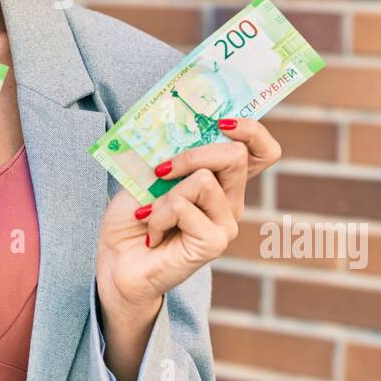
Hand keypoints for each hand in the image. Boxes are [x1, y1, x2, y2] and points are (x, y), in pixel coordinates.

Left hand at [96, 118, 281, 310]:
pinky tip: (153, 234)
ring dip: (164, 194)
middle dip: (192, 154)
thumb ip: (174, 151)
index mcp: (222, 180)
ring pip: (204, 180)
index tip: (222, 121)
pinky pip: (183, 206)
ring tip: (150, 214)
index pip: (262, 151)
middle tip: (160, 171)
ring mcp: (226, 223)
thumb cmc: (134, 214)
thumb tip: (183, 126)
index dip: (251, 130)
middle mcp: (231, 201)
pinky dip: (158, 215)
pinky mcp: (214, 243)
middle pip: (236, 155)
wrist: (118, 258)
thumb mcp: (151, 172)